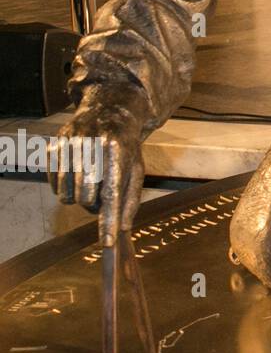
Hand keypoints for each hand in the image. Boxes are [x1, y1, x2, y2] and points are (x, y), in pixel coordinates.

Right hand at [48, 90, 145, 246]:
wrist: (109, 110)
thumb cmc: (126, 146)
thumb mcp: (137, 168)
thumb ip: (131, 198)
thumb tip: (124, 227)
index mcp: (119, 151)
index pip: (113, 193)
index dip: (109, 220)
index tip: (108, 243)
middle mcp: (93, 147)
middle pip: (87, 198)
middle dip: (94, 205)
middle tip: (101, 194)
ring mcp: (70, 145)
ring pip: (67, 196)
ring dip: (78, 197)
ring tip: (90, 182)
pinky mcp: (54, 146)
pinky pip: (53, 185)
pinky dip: (64, 187)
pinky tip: (76, 173)